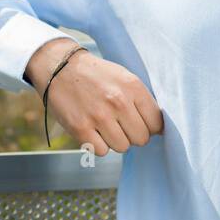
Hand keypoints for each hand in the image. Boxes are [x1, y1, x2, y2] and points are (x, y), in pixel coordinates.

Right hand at [25, 38, 163, 155]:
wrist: (60, 68)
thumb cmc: (96, 75)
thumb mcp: (124, 77)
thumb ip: (142, 100)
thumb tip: (159, 129)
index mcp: (132, 87)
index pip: (156, 123)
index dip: (149, 126)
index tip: (139, 122)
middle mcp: (118, 101)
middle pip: (141, 139)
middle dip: (132, 134)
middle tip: (120, 123)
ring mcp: (99, 116)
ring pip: (122, 147)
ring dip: (115, 140)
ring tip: (105, 125)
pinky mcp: (80, 128)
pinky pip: (101, 152)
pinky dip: (98, 145)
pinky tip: (93, 131)